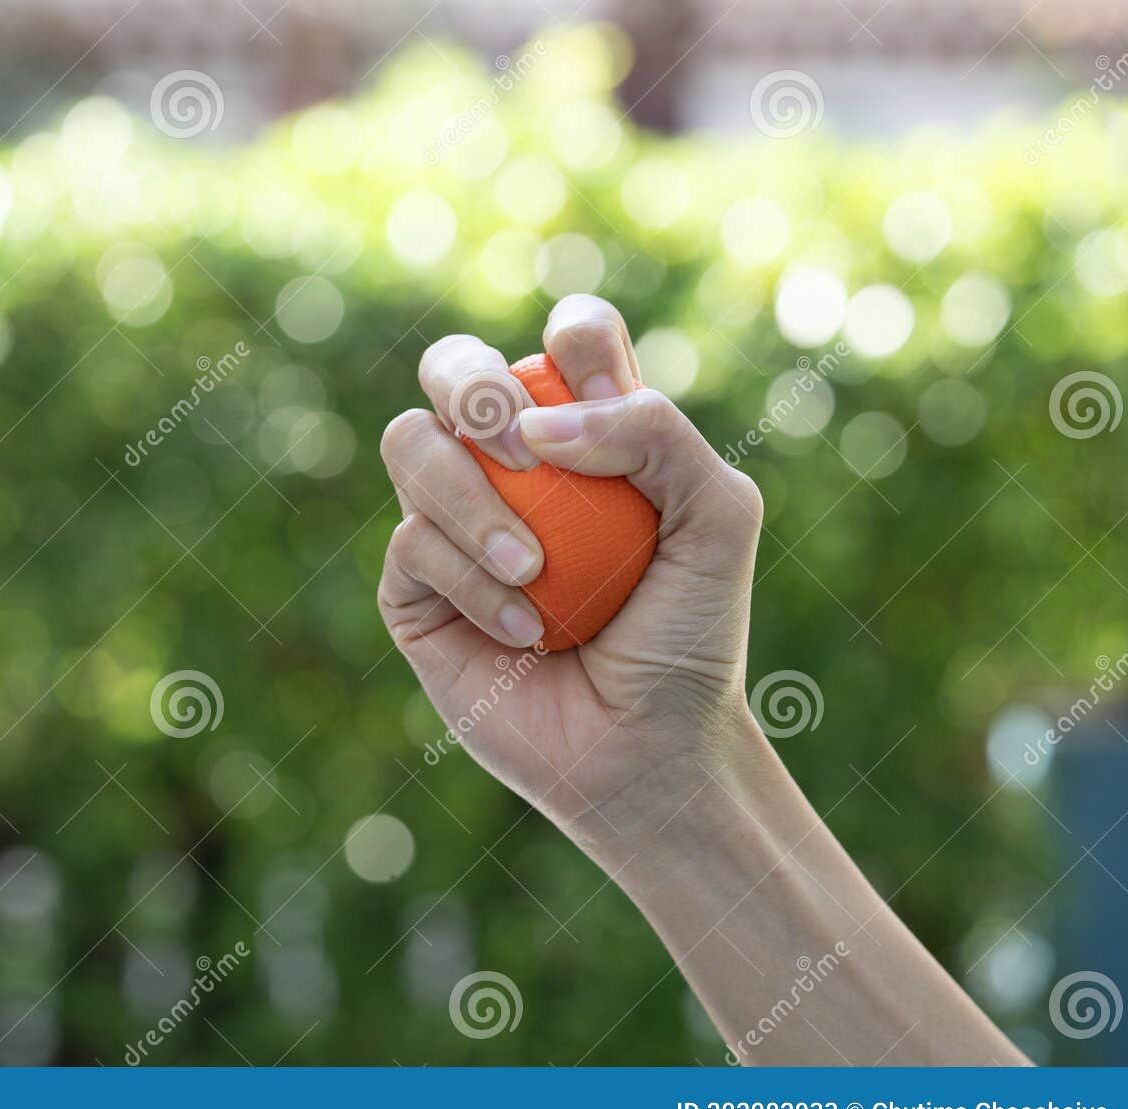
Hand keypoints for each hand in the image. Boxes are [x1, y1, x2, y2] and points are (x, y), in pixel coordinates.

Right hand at [377, 295, 765, 857]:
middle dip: (473, 388)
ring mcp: (451, 522)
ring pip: (410, 444)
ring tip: (533, 569)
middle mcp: (507, 466)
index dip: (574, 339)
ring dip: (470, 500)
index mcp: (584, 430)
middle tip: (521, 452)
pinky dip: (470, 581)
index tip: (605, 393)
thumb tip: (539, 422)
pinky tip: (523, 631)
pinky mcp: (412, 588)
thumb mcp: (717, 518)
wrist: (645, 749)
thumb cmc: (689, 634)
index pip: (563, 340)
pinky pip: (410, 544)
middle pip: (453, 368)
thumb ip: (655, 433)